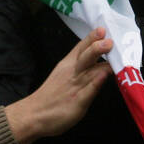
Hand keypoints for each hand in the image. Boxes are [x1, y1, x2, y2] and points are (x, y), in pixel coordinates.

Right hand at [6, 28, 113, 143]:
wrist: (33, 114)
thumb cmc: (51, 95)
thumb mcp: (63, 74)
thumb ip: (79, 66)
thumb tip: (96, 59)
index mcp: (68, 65)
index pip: (81, 48)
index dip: (92, 38)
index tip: (102, 29)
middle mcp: (72, 73)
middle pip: (86, 56)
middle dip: (97, 46)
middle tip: (109, 40)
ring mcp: (75, 86)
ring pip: (90, 70)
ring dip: (100, 60)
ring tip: (110, 50)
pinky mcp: (78, 101)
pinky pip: (88, 90)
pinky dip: (96, 82)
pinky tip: (103, 76)